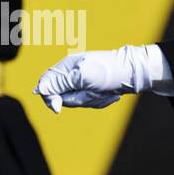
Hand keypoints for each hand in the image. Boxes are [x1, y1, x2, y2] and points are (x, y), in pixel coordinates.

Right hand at [34, 45, 173, 112]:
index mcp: (65, 67)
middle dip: (75, 99)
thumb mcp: (82, 77)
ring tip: (102, 93)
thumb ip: (61, 83)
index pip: (46, 84)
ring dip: (89, 100)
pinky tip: (107, 95)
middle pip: (60, 95)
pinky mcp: (91, 89)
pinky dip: (97, 101)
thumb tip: (40, 89)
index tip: (57, 107)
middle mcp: (71, 74)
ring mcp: (81, 82)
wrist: (133, 73)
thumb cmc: (108, 72)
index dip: (49, 96)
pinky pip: (87, 101)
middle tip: (90, 94)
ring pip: (75, 100)